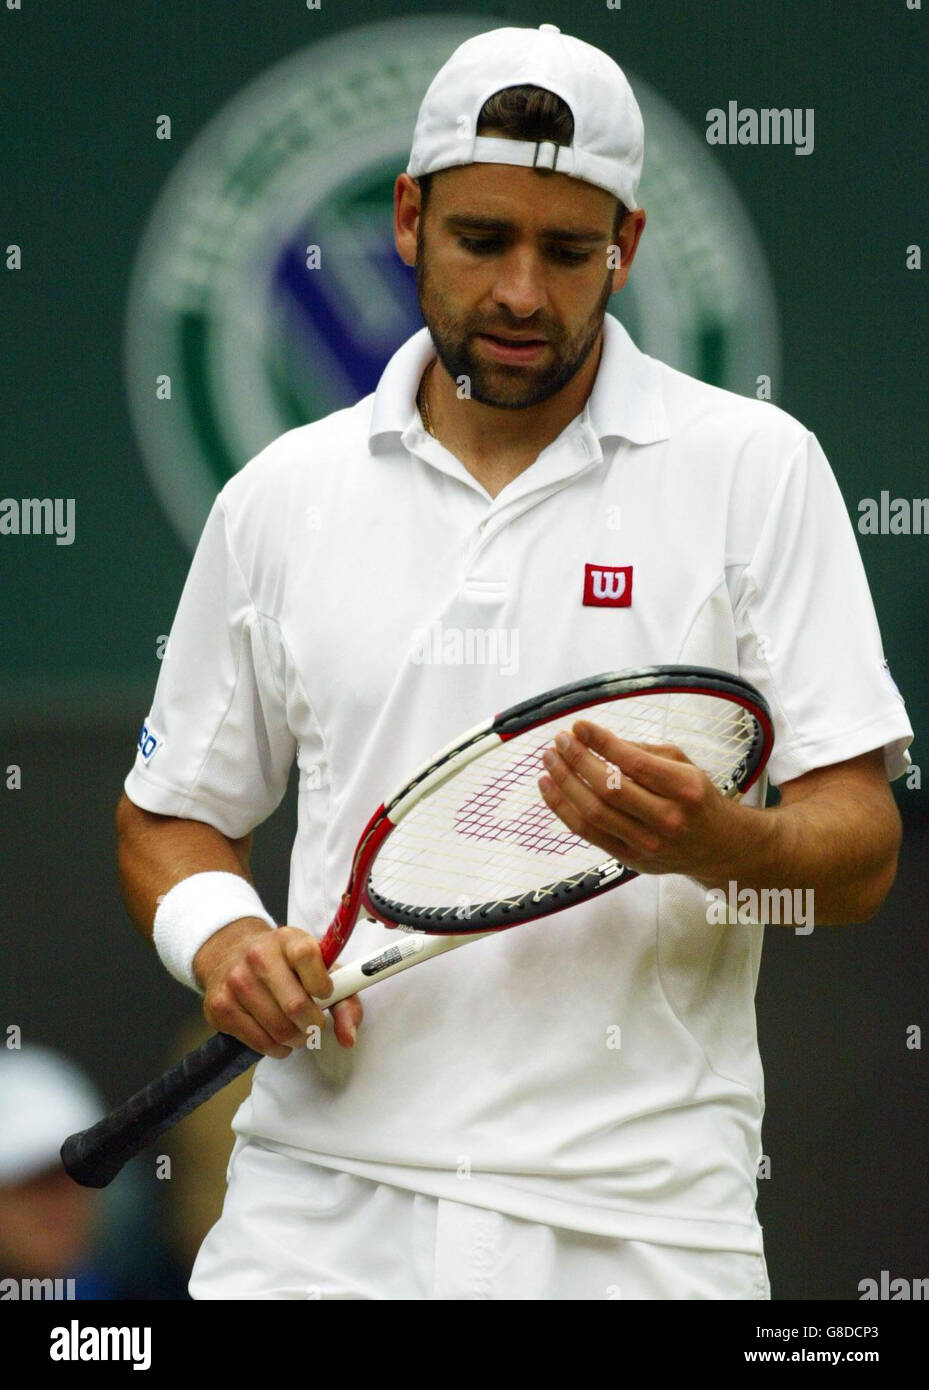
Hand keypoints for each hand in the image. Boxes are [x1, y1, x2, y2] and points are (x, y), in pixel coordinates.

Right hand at [194, 918, 363, 1057]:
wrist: (232, 954)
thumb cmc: (285, 966)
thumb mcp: (318, 969)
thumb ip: (344, 1000)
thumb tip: (348, 1038)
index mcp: (287, 939)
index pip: (307, 956)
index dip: (322, 983)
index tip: (325, 993)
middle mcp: (258, 956)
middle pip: (296, 1005)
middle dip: (313, 1025)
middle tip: (314, 1026)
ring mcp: (236, 981)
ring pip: (279, 1029)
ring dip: (296, 1039)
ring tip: (297, 1031)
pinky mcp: (221, 1006)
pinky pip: (259, 1041)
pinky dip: (277, 1048)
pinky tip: (279, 1039)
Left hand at [537, 721, 744, 880]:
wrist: (717, 846)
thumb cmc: (695, 797)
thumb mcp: (683, 764)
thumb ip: (643, 750)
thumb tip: (593, 737)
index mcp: (685, 788)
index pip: (635, 763)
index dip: (601, 742)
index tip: (578, 726)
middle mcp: (667, 819)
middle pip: (610, 788)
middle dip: (577, 760)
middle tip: (560, 740)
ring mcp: (647, 844)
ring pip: (593, 812)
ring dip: (564, 782)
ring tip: (549, 759)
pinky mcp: (629, 859)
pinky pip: (587, 833)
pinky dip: (562, 808)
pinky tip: (548, 787)